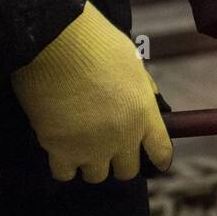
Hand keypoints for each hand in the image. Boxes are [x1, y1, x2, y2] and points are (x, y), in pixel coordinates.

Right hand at [12, 2, 173, 181]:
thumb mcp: (132, 61)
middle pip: (127, 171)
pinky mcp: (60, 150)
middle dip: (118, 161)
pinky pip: (64, 173)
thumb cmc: (95, 41)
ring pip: (96, 175)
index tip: (155, 161)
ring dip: (89, 163)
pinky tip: (58, 150)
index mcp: (144, 113)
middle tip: (105, 147)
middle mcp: (123, 136)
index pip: (161, 151)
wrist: (55, 40)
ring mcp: (92, 147)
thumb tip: (149, 98)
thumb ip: (141, 86)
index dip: (158, 158)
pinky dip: (62, 165)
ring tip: (78, 146)